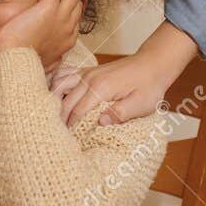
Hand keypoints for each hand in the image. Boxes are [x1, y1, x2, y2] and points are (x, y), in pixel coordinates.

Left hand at [0, 0, 82, 68]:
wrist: (18, 58)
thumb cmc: (28, 62)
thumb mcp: (49, 64)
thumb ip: (56, 58)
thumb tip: (58, 57)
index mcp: (68, 40)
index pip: (76, 20)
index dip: (66, 15)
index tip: (53, 16)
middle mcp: (69, 27)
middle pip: (77, 6)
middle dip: (66, 2)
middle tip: (50, 5)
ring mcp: (61, 16)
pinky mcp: (49, 7)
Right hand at [61, 23, 196, 125]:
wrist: (152, 64)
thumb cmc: (149, 86)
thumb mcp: (141, 104)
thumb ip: (121, 113)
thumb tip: (100, 122)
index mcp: (101, 88)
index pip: (78, 111)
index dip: (71, 128)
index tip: (68, 142)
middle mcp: (89, 78)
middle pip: (66, 101)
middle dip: (60, 119)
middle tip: (56, 136)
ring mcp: (86, 72)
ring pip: (59, 85)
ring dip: (54, 101)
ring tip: (52, 119)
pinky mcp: (87, 71)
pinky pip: (64, 75)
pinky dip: (56, 84)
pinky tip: (55, 96)